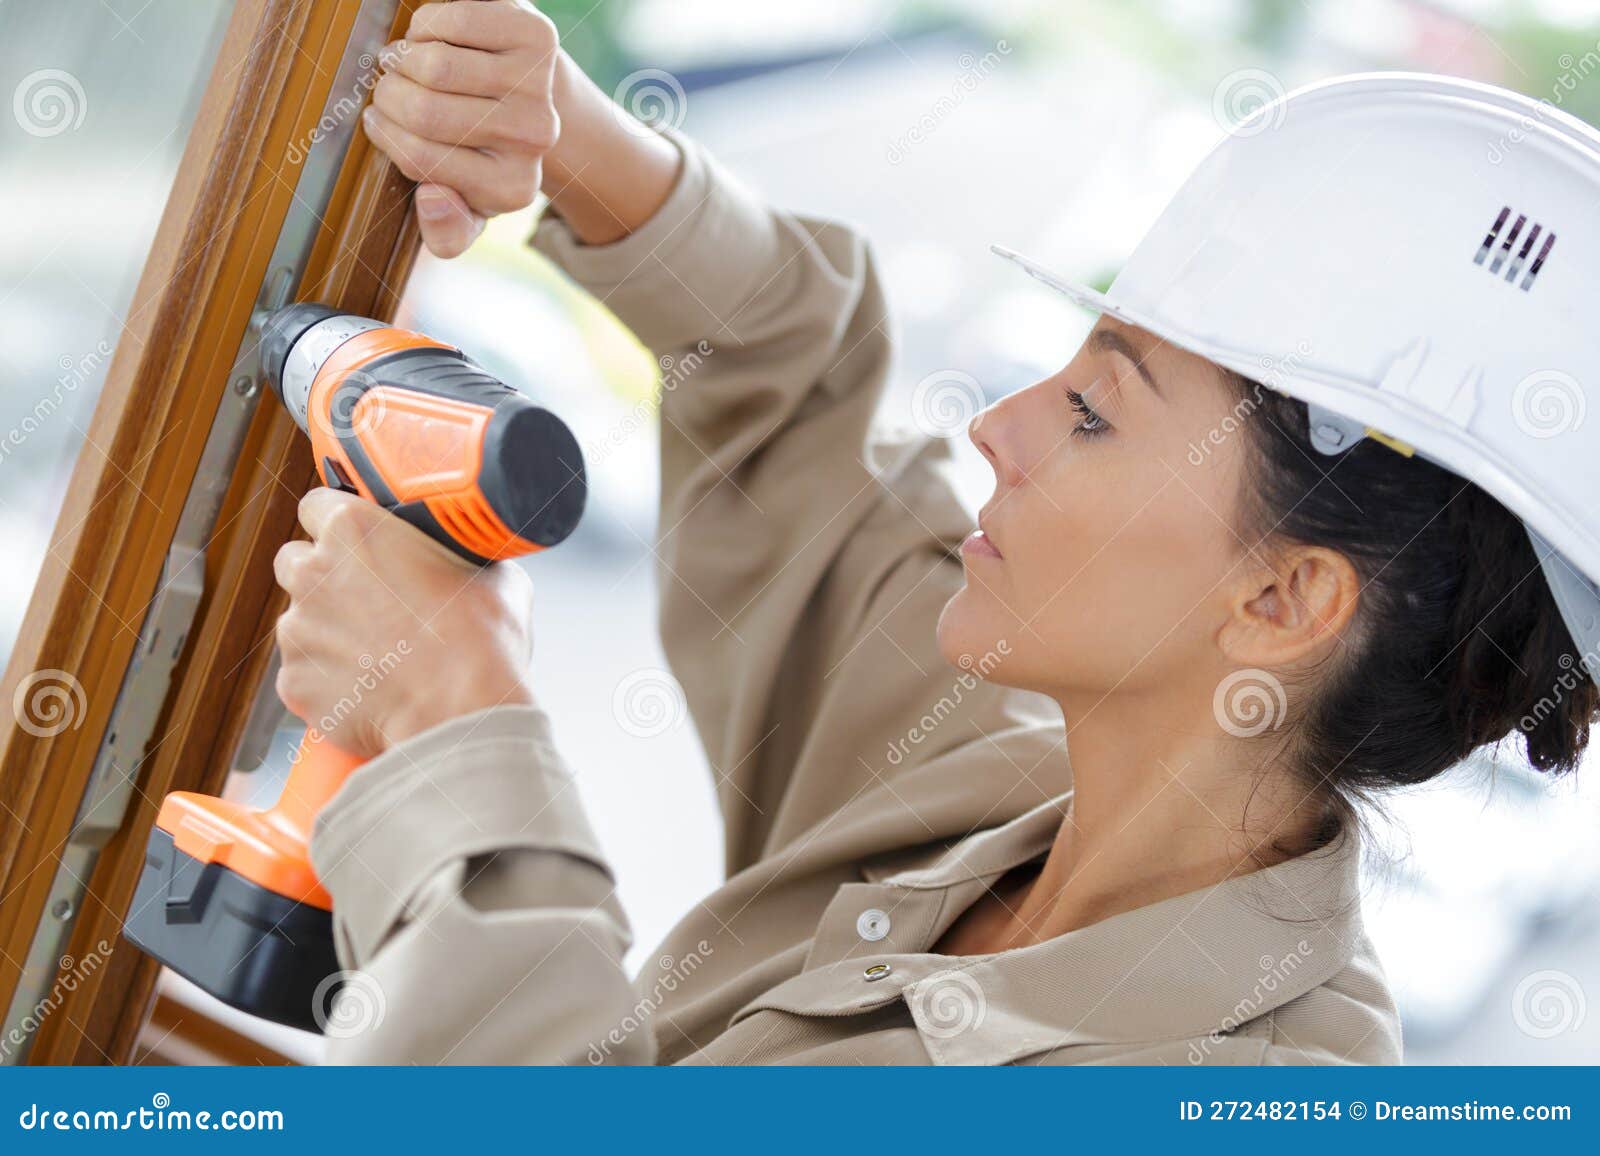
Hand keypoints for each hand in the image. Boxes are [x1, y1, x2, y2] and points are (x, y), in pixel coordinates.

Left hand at [273, 489, 536, 755]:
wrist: (462, 711)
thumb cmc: (480, 639)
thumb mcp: (492, 574)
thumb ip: (459, 556)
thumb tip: (469, 561)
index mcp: (354, 530)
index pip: (316, 505)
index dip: (337, 523)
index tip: (356, 541)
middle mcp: (313, 573)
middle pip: (295, 561)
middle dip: (322, 576)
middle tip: (367, 598)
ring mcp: (298, 630)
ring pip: (301, 622)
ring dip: (329, 632)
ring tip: (379, 655)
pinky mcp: (295, 683)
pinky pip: (306, 675)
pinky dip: (330, 681)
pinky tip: (371, 689)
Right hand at [365, 0, 560, 257]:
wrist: (528, 95)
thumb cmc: (480, 151)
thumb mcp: (465, 206)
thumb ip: (445, 231)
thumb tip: (432, 201)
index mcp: (512, 188)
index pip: (418, 160)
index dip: (383, 132)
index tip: (378, 119)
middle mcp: (533, 140)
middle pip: (423, 111)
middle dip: (388, 94)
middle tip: (386, 87)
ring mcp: (539, 86)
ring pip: (434, 65)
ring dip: (402, 57)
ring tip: (403, 62)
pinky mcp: (537, 37)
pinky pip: (453, 22)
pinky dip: (425, 25)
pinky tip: (429, 37)